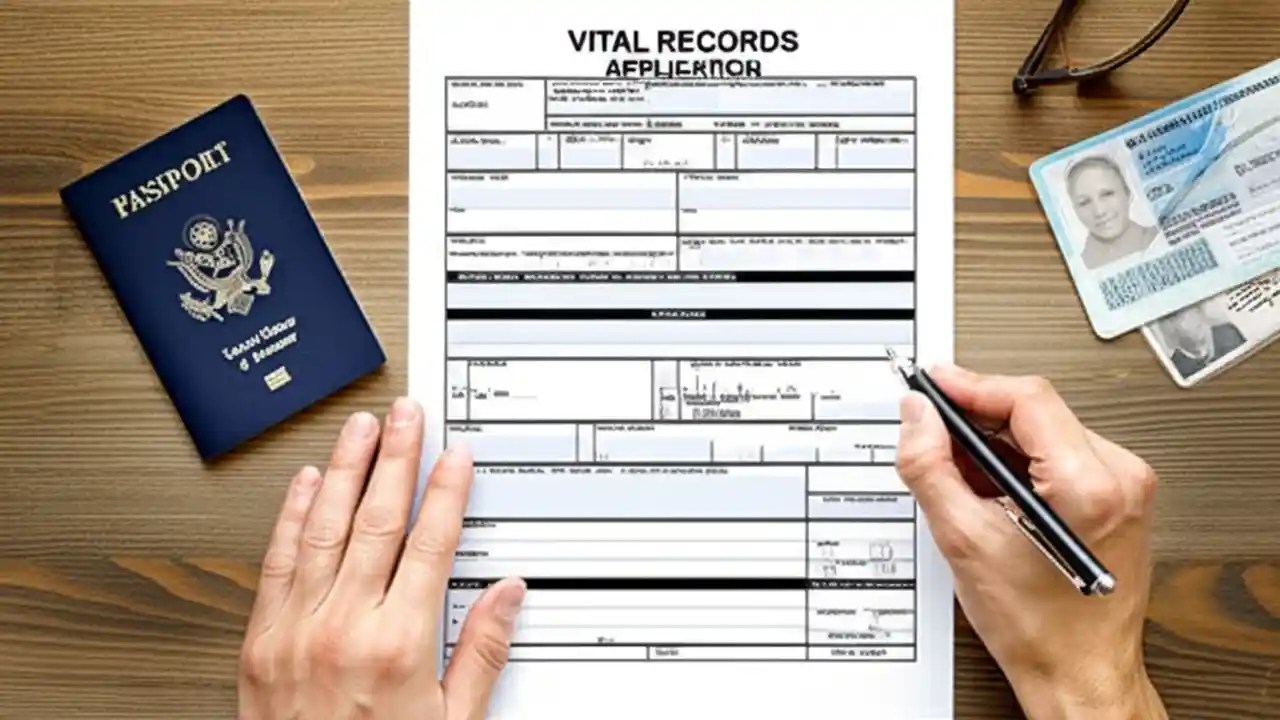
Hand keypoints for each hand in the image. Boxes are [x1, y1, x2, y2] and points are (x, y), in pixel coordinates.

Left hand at [237, 398, 525, 719]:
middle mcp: (344, 626)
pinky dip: (290, 516)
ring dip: (342, 469)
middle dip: (395, 458)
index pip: (429, 544)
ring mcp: (295, 629)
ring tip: (357, 429)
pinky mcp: (259, 640)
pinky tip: (302, 484)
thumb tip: (507, 597)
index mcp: (399, 644)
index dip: (445, 492)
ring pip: (323, 527)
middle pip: (377, 519)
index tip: (454, 459)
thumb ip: (480, 653)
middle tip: (405, 416)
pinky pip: (277, 561)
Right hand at [896, 365, 1165, 719]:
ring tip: (961, 473)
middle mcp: (1120, 477)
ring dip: (997, 443)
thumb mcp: (964, 541)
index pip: (1027, 398)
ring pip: (1047, 431)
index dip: (972, 385)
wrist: (1078, 673)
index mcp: (1090, 485)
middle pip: (1037, 411)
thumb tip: (918, 418)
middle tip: (933, 430)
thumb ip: (930, 467)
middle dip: (978, 417)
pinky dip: (1020, 463)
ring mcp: (1126, 487)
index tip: (936, 384)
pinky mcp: (1121, 497)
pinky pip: (1062, 455)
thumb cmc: (1039, 627)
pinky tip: (992, 489)